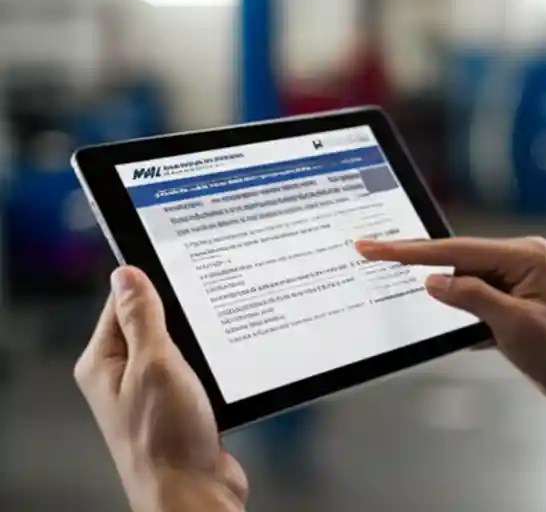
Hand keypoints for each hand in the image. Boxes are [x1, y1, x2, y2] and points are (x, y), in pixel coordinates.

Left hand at [75, 267, 247, 511]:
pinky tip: (230, 360)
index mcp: (103, 363)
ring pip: (178, 346)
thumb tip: (127, 273)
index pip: (122, 303)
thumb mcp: (155, 365)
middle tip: (214, 300)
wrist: (194, 491)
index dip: (153, 283)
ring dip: (202, 340)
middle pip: (152, 322)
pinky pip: (195, 369)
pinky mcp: (180, 406)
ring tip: (225, 332)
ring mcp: (151, 392)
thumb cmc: (167, 437)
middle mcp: (122, 376)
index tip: (186, 267)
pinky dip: (213, 363)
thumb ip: (141, 317)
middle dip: (184, 312)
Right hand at [357, 236, 545, 411]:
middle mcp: (522, 260)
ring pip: (464, 282)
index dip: (412, 251)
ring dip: (445, 298)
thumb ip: (472, 297)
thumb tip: (434, 281)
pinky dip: (459, 313)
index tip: (377, 246)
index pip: (458, 250)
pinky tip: (450, 324)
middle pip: (458, 261)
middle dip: (420, 267)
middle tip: (373, 258)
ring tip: (419, 297)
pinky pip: (475, 298)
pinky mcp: (513, 300)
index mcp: (526, 256)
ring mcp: (518, 279)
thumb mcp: (513, 324)